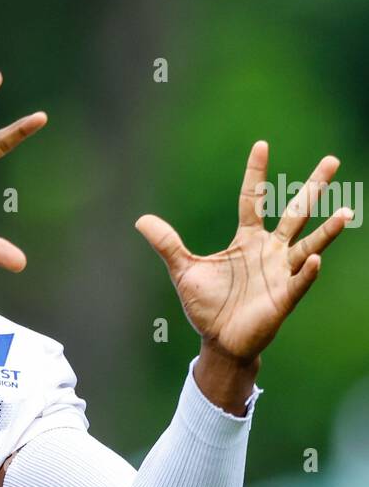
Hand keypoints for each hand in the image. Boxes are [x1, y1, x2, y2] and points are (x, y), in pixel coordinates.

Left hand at [135, 141, 351, 364]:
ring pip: (309, 245)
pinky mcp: (283, 298)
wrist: (219, 341)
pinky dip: (307, 272)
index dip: (256, 173)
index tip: (261, 144)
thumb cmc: (207, 306)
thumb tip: (141, 219)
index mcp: (247, 240)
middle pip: (295, 213)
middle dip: (313, 188)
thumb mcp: (183, 271)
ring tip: (346, 211)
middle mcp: (270, 251)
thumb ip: (168, 244)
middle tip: (332, 160)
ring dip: (327, 230)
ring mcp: (280, 273)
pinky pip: (299, 281)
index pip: (252, 199)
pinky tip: (315, 260)